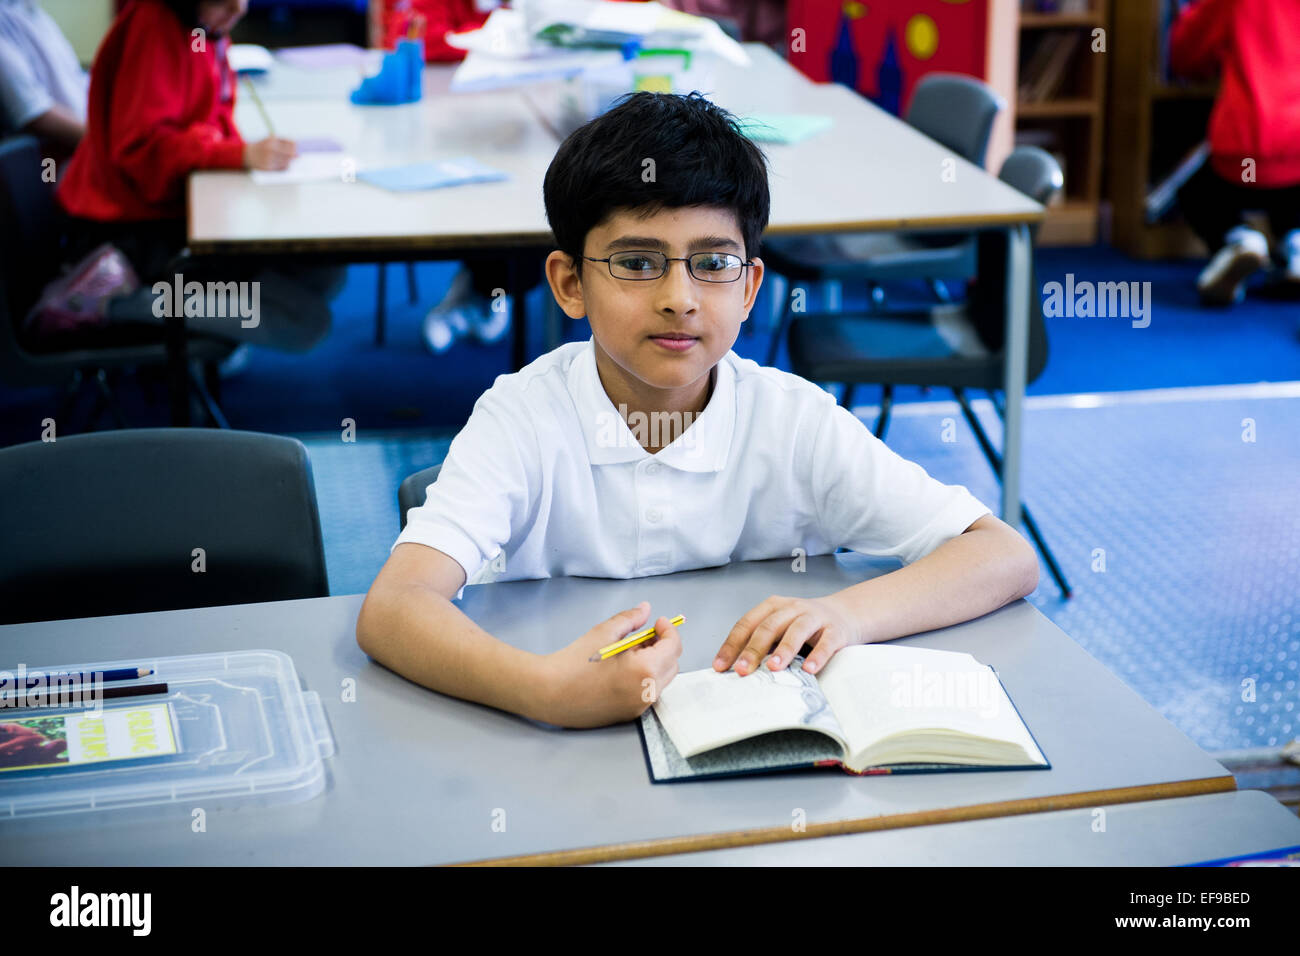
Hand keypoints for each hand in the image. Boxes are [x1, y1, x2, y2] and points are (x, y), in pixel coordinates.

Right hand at [243, 137, 296, 170]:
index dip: (295, 148)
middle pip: (290, 155)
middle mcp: (269, 151)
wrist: (247, 154)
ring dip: (290, 161)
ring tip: (288, 159)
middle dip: (294, 155)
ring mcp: (268, 160)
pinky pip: (282, 169)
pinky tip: (283, 164)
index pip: (290, 145)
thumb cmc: (263, 145)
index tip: (296, 149)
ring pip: (287, 163)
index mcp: (271, 142)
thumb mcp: (271, 138)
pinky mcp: (267, 168)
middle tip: (296, 155)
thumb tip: (297, 145)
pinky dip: (285, 166)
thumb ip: (284, 140)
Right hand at [537, 602, 681, 727]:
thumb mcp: (604, 633)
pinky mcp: (629, 715)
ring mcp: (639, 707)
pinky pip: (647, 692)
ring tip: (630, 651)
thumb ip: (630, 620)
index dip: (668, 630)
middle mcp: (647, 693)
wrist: (549, 693)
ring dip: (655, 663)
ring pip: (661, 680)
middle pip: (672, 665)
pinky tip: (623, 669)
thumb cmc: (574, 662)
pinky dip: (644, 678)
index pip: (673, 647)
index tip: (658, 622)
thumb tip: (646, 610)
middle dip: (663, 647)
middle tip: (644, 635)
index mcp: (645, 670)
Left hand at [713, 594, 861, 676]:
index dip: (732, 645)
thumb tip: (736, 671)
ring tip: (773, 667)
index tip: (720, 666)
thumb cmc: (804, 627)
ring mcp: (814, 617)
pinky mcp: (835, 630)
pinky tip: (809, 669)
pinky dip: (818, 656)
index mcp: (773, 607)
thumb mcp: (781, 628)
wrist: (845, 614)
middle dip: (753, 650)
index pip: (747, 624)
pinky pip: (826, 643)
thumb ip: (762, 644)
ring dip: (783, 649)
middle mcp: (792, 608)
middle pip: (768, 627)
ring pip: (796, 631)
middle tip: (742, 670)